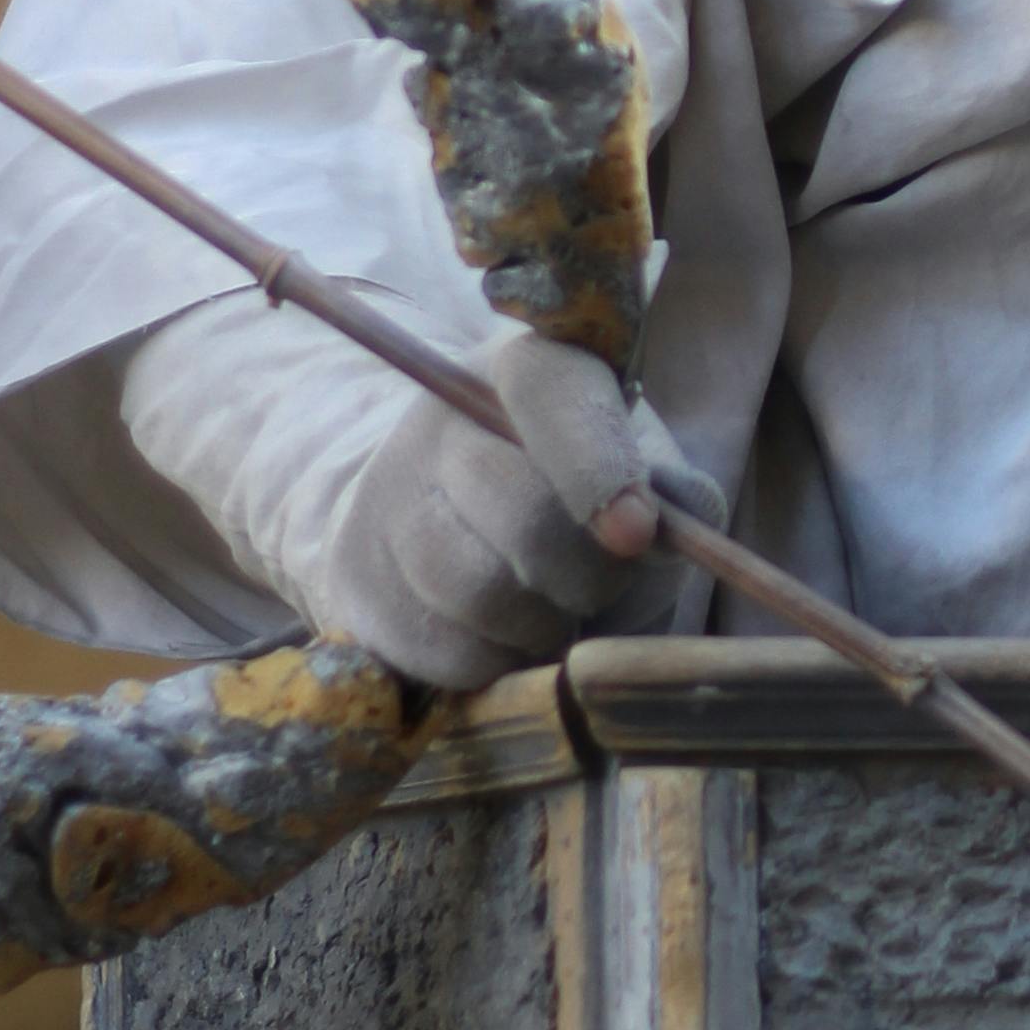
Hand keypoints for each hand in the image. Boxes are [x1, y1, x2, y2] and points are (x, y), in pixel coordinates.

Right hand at [294, 331, 721, 691]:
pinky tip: (506, 634)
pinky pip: (442, 649)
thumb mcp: (640, 469)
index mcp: (524, 367)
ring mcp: (385, 494)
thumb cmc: (576, 493)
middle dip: (590, 573)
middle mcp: (440, 416)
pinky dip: (496, 662)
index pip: (551, 392)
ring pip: (476, 591)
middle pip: (523, 514)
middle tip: (604, 584)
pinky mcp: (354, 575)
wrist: (450, 515)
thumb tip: (675, 518)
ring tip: (556, 609)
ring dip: (542, 625)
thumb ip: (674, 492)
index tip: (638, 533)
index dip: (598, 466)